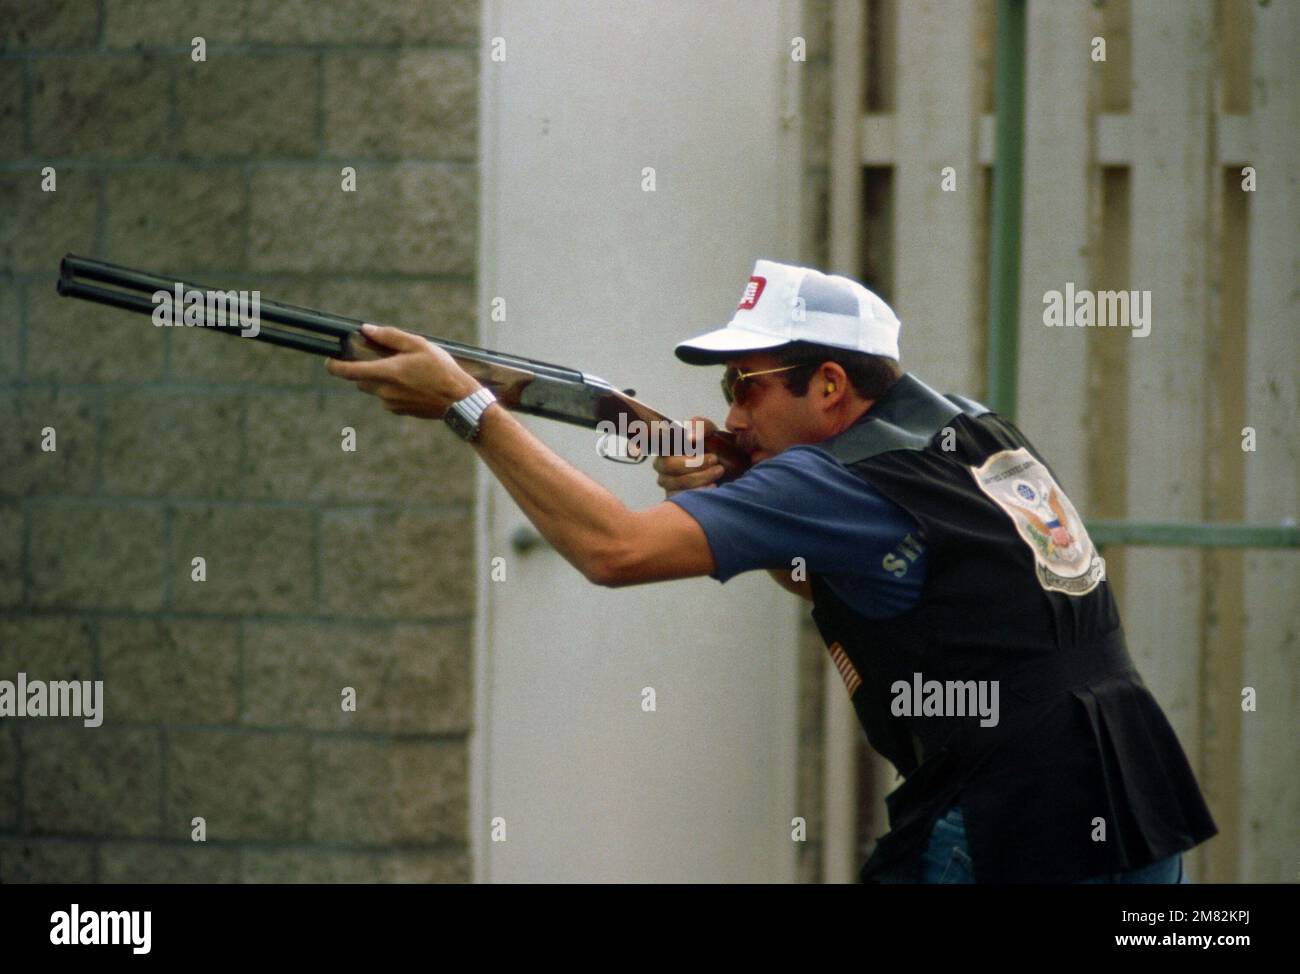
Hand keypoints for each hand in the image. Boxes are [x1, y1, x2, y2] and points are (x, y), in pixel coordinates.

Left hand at [324, 323, 480, 418]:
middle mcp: (384, 391)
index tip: (330, 360)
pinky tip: (414, 384)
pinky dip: (393, 389)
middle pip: (360, 379)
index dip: (333, 366)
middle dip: (365, 368)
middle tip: (383, 357)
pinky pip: (387, 398)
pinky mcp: (400, 411)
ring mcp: (391, 403)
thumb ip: (390, 337)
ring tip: (406, 371)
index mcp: (386, 372)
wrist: (460, 401)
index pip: (347, 372)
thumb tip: (367, 330)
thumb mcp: (418, 345)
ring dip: (381, 379)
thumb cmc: (442, 370)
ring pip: (374, 388)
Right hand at [651, 416, 725, 496]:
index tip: (691, 447)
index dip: (665, 442)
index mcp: (666, 445)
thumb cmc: (717, 448)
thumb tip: (689, 438)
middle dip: (694, 463)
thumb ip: (701, 427)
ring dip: (699, 477)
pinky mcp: (674, 497)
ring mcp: (667, 482)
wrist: (731, 470)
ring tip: (718, 471)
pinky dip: (697, 492)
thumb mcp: (712, 433)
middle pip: (668, 465)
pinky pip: (679, 497)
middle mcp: (662, 464)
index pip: (657, 444)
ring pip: (674, 483)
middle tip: (715, 459)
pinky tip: (712, 486)